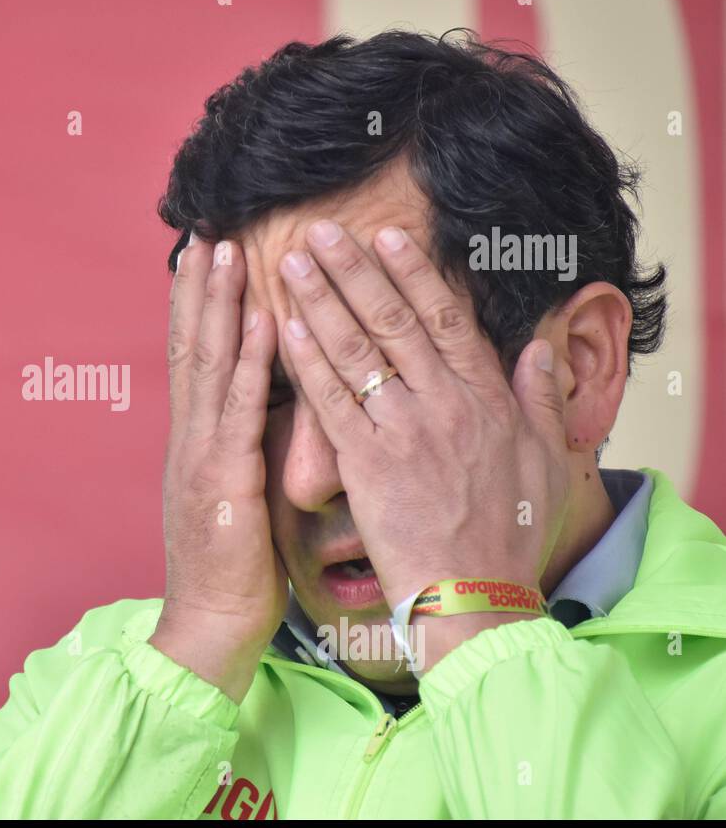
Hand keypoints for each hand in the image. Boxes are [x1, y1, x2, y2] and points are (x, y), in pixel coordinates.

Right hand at [151, 234, 285, 703]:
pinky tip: (259, 319)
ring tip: (224, 250)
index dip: (197, 305)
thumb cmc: (233, 571)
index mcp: (195, 443)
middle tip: (206, 229)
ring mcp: (201, 457)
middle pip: (192, 347)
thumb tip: (261, 413)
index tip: (204, 256)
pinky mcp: (223, 481)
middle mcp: (190, 439)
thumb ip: (240, 451)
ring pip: (208, 366)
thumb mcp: (234, 499)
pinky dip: (248, 361)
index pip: (195, 360)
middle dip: (199, 287)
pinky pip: (240, 411)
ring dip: (216, 305)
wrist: (208, 629)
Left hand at [276, 222, 569, 660]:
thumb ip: (541, 399)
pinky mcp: (367, 465)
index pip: (446, 319)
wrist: (475, 597)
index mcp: (487, 398)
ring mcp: (405, 432)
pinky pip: (332, 402)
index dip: (414, 274)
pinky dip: (307, 362)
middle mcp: (446, 404)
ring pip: (357, 351)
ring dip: (321, 301)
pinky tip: (283, 328)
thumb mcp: (545, 460)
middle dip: (354, 270)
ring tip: (292, 262)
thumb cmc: (509, 534)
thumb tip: (540, 347)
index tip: (388, 236)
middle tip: (320, 230)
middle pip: (394, 322)